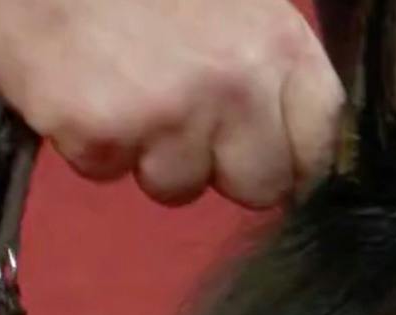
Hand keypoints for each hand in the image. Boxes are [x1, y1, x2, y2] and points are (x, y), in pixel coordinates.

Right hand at [0, 0, 343, 208]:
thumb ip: (267, 61)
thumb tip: (286, 133)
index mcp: (279, 45)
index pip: (317, 143)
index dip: (291, 160)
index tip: (264, 157)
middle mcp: (236, 86)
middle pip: (258, 187)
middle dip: (221, 167)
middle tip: (181, 121)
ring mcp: (168, 114)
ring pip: (177, 186)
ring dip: (148, 154)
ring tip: (120, 88)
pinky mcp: (99, 131)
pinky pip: (105, 171)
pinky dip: (88, 141)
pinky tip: (77, 84)